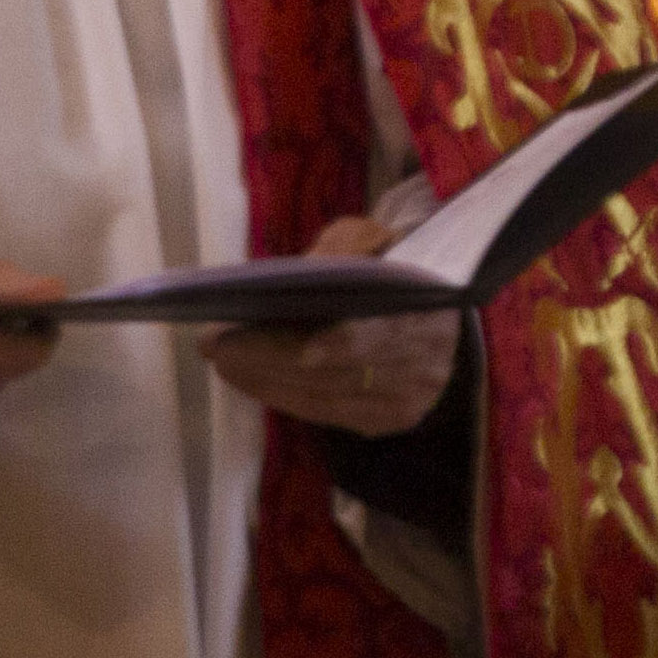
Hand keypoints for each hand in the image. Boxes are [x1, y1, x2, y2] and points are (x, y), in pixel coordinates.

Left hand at [210, 215, 460, 437]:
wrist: (444, 299)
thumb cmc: (394, 259)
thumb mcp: (366, 239)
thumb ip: (329, 258)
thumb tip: (267, 288)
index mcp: (423, 309)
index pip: (347, 339)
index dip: (283, 344)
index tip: (231, 336)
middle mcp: (423, 364)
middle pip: (326, 374)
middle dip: (261, 360)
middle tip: (212, 346)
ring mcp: (409, 398)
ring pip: (323, 400)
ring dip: (266, 383)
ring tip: (225, 362)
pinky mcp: (393, 419)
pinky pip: (329, 415)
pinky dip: (287, 397)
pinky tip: (256, 380)